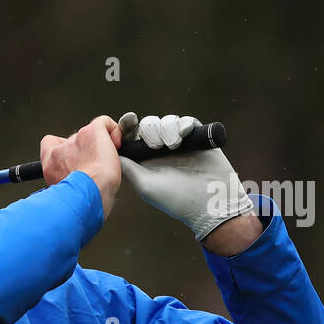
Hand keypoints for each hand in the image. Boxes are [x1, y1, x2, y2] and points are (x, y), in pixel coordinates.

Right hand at [40, 115, 122, 218]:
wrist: (89, 195)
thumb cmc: (83, 201)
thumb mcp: (67, 194)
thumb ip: (69, 181)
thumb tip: (81, 181)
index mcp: (50, 166)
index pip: (49, 145)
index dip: (64, 148)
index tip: (76, 159)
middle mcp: (60, 151)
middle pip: (74, 141)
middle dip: (86, 151)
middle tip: (96, 166)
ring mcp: (75, 140)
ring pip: (90, 134)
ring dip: (99, 145)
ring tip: (106, 161)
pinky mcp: (91, 132)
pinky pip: (103, 122)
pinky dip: (112, 130)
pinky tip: (116, 144)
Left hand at [116, 112, 253, 240]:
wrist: (211, 202)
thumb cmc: (175, 199)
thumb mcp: (145, 185)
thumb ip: (128, 167)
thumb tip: (112, 152)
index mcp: (144, 161)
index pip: (132, 138)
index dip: (128, 128)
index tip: (129, 121)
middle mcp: (160, 152)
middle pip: (149, 126)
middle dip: (150, 129)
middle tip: (157, 144)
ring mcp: (179, 145)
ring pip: (168, 122)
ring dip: (167, 128)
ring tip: (173, 145)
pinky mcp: (198, 140)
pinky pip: (188, 122)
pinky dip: (184, 124)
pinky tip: (184, 135)